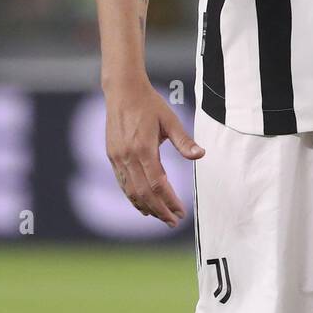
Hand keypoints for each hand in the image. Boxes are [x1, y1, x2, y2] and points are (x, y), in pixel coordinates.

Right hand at [105, 79, 204, 226]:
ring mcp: (117, 158)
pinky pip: (122, 183)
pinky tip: (142, 204)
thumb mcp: (171, 120)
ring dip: (146, 207)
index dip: (169, 201)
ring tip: (160, 217)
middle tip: (173, 222)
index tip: (181, 213)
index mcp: (144, 148)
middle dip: (159, 211)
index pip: (158, 184)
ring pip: (131, 191)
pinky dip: (132, 197)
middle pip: (143, 193)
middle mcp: (128, 156)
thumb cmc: (149, 103)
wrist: (122, 90)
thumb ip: (184, 141)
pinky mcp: (112, 156)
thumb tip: (200, 155)